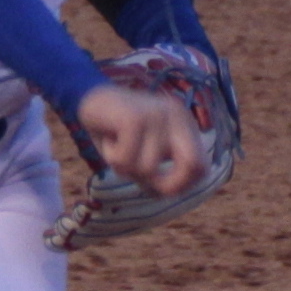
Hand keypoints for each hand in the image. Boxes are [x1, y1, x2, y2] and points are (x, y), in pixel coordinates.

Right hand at [74, 82, 205, 196]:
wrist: (89, 96)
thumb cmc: (118, 131)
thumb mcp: (144, 153)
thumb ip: (158, 171)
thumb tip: (164, 193)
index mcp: (184, 124)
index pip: (201, 166)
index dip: (182, 186)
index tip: (160, 189)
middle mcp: (177, 116)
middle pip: (192, 165)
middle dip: (168, 185)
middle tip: (143, 184)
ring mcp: (156, 116)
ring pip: (147, 169)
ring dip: (126, 169)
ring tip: (117, 148)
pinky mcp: (134, 118)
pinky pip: (125, 160)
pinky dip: (112, 158)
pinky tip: (109, 140)